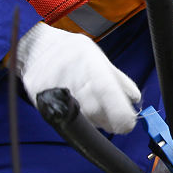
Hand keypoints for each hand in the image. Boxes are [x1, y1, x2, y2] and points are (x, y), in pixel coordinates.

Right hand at [16, 22, 140, 133]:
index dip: (121, 115)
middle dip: (108, 119)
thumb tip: (135, 99)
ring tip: (87, 100)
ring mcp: (55, 91)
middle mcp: (74, 80)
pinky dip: (73, 115)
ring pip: (82, 120)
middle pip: (97, 116)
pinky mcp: (40, 100)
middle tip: (109, 111)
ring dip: (91, 119)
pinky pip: (63, 118)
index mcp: (91, 67)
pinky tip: (73, 102)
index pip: (109, 95)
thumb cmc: (73, 52)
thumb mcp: (99, 58)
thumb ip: (119, 79)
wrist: (36, 48)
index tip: (128, 124)